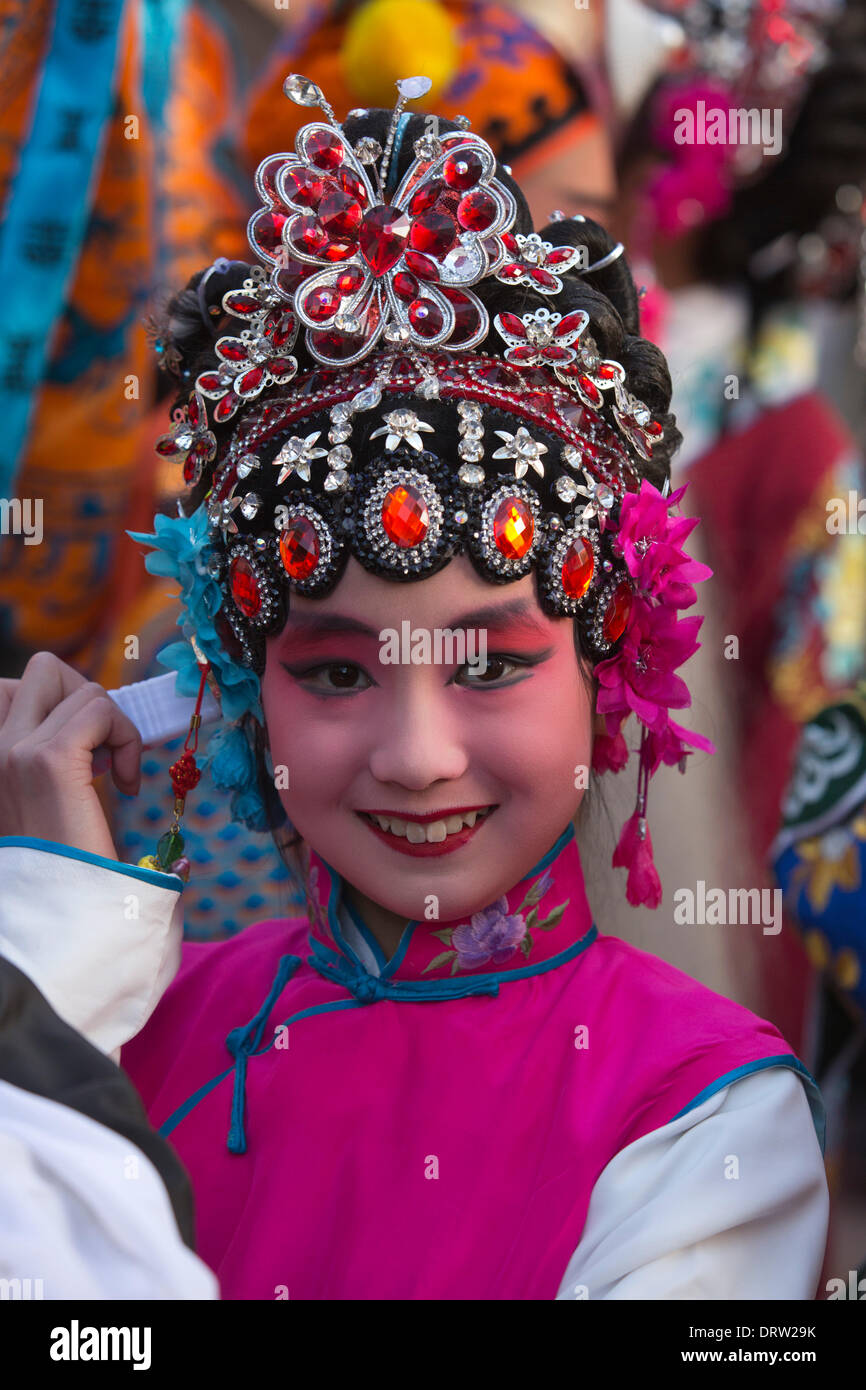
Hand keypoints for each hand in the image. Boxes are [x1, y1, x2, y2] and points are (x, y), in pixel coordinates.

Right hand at [0, 652, 141, 859]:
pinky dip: (126, 737)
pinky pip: (100, 709)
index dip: (61, 706)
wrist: (65, 916)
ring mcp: (14, 752)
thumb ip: (51, 753)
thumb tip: (88, 709)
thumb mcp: (46, 798)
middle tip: (101, 752)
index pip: (9, 688)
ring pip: (82, 687)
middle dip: (87, 700)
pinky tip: (124, 783)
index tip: (86, 751)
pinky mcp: (48, 762)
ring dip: (114, 724)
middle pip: (44, 670)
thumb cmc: (68, 866)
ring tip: (113, 774)